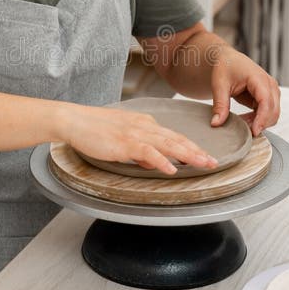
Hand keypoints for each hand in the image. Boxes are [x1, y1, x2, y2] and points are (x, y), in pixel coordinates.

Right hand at [60, 103, 219, 175]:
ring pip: (168, 144)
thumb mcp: (122, 140)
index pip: (173, 136)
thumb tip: (155, 163)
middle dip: (197, 151)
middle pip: (176, 139)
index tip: (204, 155)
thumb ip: (140, 150)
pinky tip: (171, 169)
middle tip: (214, 162)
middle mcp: (144, 126)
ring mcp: (135, 133)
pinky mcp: (124, 142)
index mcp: (144, 124)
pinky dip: (161, 160)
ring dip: (188, 155)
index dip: (191, 146)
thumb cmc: (94, 130)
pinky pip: (147, 151)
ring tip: (203, 164)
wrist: (74, 120)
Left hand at [208, 47, 279, 136]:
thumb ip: (220, 104)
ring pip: (273, 114)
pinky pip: (268, 113)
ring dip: (259, 122)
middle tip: (242, 130)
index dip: (262, 118)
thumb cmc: (226, 67)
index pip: (266, 101)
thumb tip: (216, 123)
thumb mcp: (219, 85)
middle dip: (260, 123)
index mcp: (259, 78)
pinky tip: (245, 120)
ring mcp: (271, 91)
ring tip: (241, 124)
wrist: (228, 60)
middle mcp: (269, 84)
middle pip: (273, 110)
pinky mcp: (268, 97)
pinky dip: (258, 120)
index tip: (254, 131)